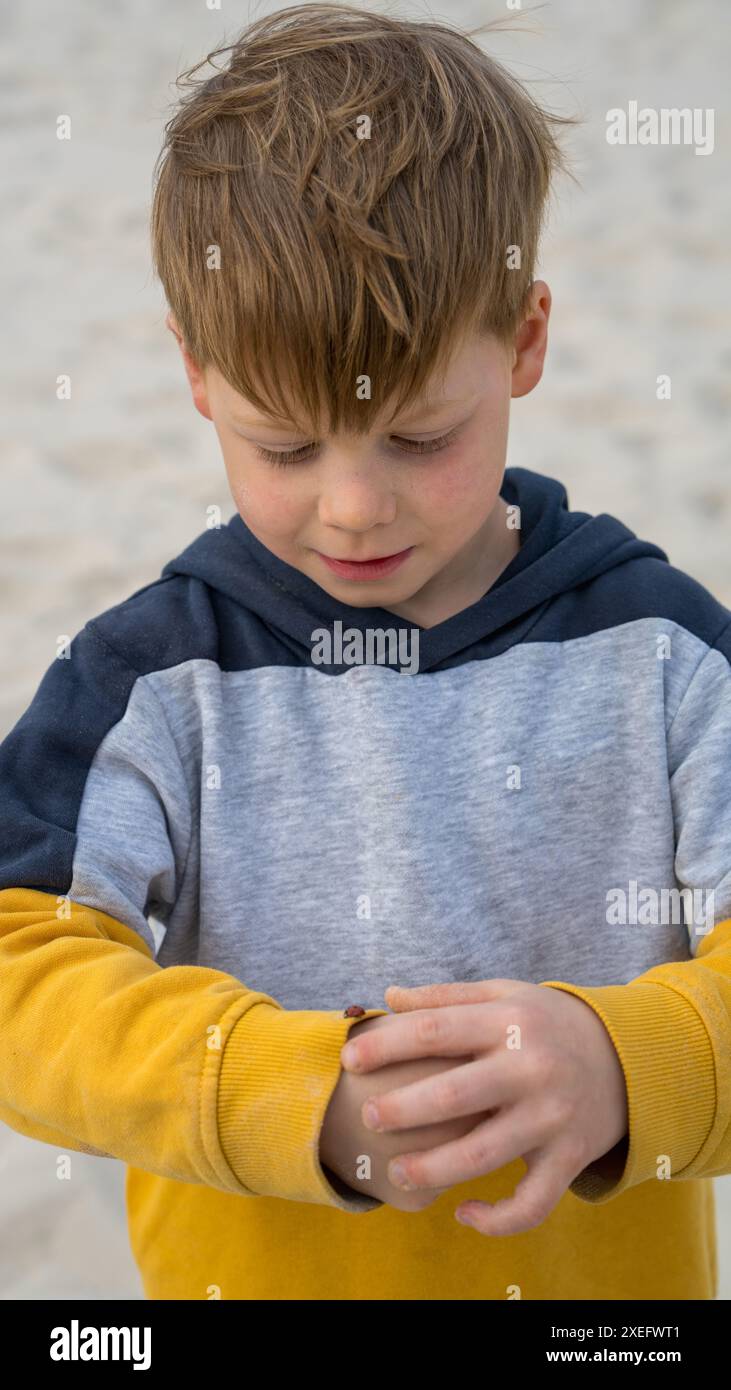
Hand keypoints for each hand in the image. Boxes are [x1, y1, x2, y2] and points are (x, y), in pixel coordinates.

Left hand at [339, 979, 628, 1235]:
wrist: (629, 1055)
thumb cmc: (549, 1022)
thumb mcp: (505, 994)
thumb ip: (446, 997)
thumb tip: (387, 998)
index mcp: (508, 1021)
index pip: (435, 1031)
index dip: (387, 1047)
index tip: (350, 1060)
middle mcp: (530, 1068)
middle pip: (454, 1094)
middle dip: (401, 1110)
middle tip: (367, 1116)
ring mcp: (551, 1117)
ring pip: (483, 1155)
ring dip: (433, 1169)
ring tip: (396, 1171)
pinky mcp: (569, 1157)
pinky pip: (532, 1202)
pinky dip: (497, 1218)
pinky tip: (462, 1212)